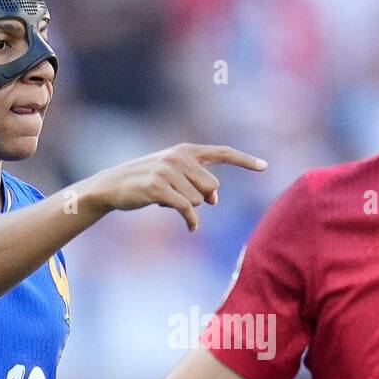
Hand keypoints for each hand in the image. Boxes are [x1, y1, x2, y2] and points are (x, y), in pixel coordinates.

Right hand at [84, 143, 266, 231]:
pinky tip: (191, 228)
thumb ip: (198, 182)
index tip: (265, 167)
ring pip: (199, 200)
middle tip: (180, 197)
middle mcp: (179, 156)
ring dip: (189, 208)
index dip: (245, 161)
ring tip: (168, 201)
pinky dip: (191, 221)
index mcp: (186, 150)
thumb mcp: (174, 178)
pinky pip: (187, 209)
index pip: (222, 153)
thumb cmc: (147, 182)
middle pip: (213, 187)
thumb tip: (214, 199)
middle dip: (202, 198)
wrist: (113, 186)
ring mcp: (168, 170)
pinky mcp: (159, 187)